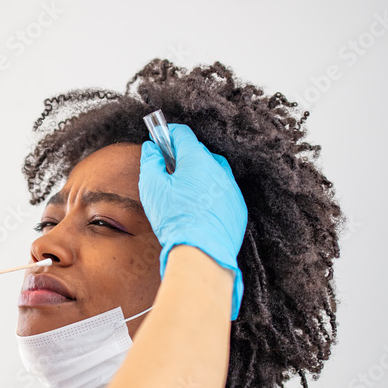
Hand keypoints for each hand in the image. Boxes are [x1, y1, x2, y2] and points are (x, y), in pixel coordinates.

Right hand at [139, 123, 246, 318]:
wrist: (202, 253)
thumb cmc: (175, 219)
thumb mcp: (152, 187)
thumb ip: (150, 162)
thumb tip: (152, 149)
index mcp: (198, 159)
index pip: (183, 134)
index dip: (168, 134)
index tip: (159, 138)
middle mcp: (219, 169)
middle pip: (198, 153)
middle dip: (182, 157)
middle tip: (168, 171)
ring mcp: (231, 188)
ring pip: (212, 173)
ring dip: (198, 176)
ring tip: (183, 194)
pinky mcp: (237, 207)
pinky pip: (221, 192)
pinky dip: (209, 195)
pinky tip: (197, 210)